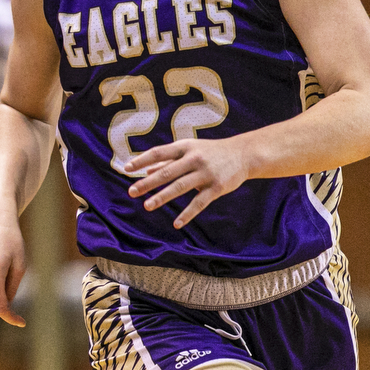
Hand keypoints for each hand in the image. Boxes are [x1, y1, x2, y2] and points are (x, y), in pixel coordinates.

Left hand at [125, 137, 250, 228]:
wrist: (243, 154)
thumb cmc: (209, 152)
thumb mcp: (188, 150)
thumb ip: (167, 160)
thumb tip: (145, 170)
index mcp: (184, 147)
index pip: (158, 152)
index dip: (142, 160)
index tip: (126, 169)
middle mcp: (194, 158)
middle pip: (167, 171)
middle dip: (148, 182)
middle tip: (131, 192)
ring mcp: (206, 173)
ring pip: (180, 187)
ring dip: (162, 197)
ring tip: (147, 206)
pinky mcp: (217, 187)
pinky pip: (199, 203)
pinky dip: (187, 214)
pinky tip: (176, 223)